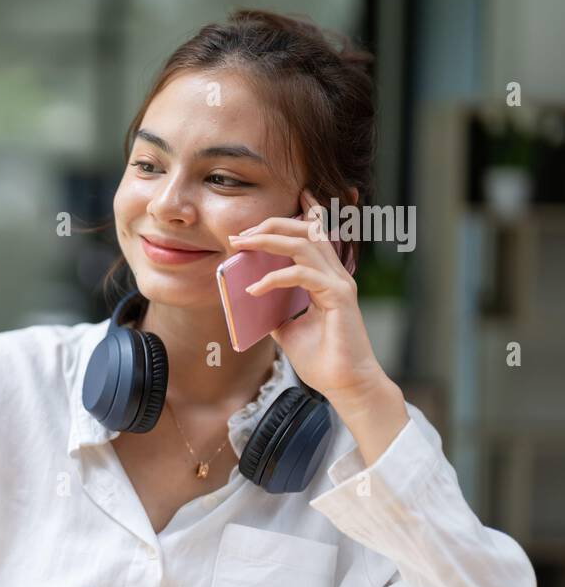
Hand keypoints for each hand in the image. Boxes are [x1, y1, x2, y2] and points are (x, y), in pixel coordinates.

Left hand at [228, 188, 386, 401]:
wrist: (345, 385)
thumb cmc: (322, 359)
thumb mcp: (287, 329)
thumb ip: (274, 309)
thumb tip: (248, 299)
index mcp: (327, 278)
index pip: (316, 235)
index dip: (305, 213)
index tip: (282, 201)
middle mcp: (336, 275)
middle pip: (307, 231)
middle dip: (272, 225)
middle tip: (242, 233)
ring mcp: (339, 284)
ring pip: (305, 245)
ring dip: (269, 241)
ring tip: (240, 247)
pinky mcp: (338, 297)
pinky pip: (302, 275)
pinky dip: (274, 278)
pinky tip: (253, 289)